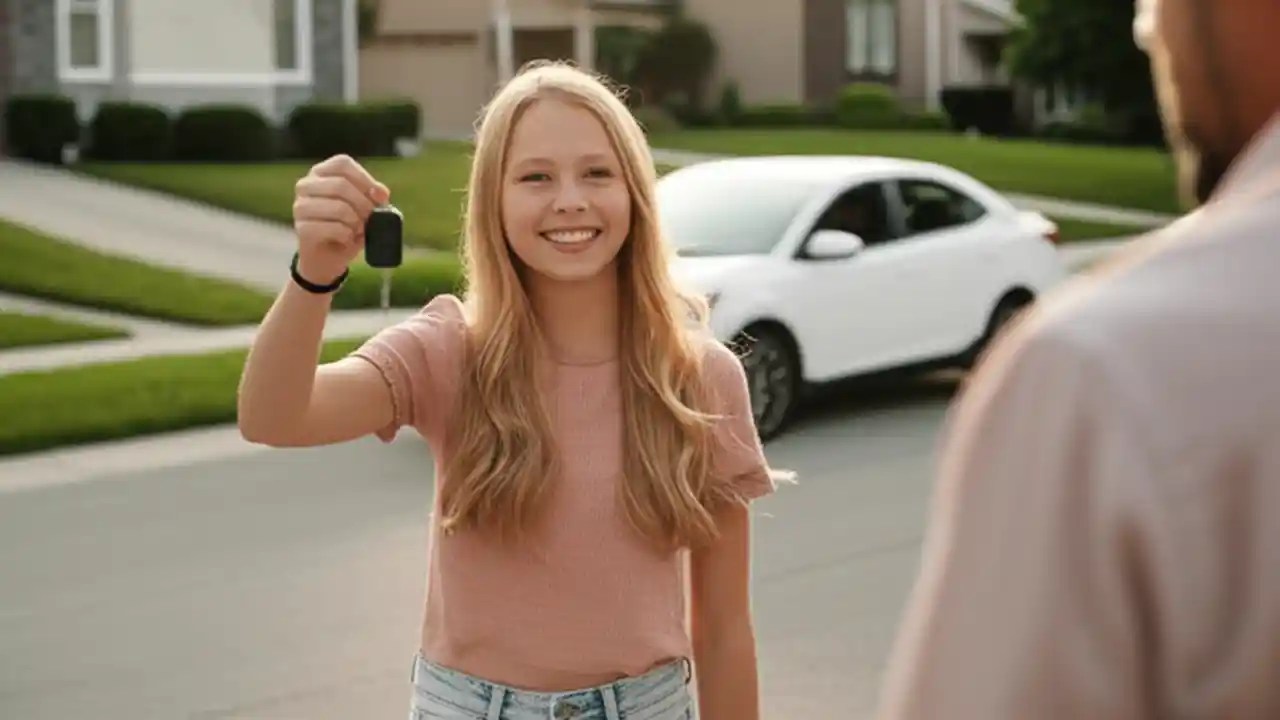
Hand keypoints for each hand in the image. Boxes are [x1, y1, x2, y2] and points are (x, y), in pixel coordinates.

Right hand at [292, 154, 390, 282]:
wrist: (328, 257)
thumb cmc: (348, 226)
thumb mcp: (365, 208)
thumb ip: (374, 196)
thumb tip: (381, 193)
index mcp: (322, 173)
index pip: (342, 164)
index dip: (365, 179)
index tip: (380, 196)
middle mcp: (306, 185)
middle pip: (341, 185)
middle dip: (363, 204)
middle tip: (370, 218)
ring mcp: (300, 206)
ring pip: (338, 207)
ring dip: (356, 222)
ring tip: (358, 229)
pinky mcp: (301, 228)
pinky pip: (333, 228)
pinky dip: (347, 235)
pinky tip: (347, 238)